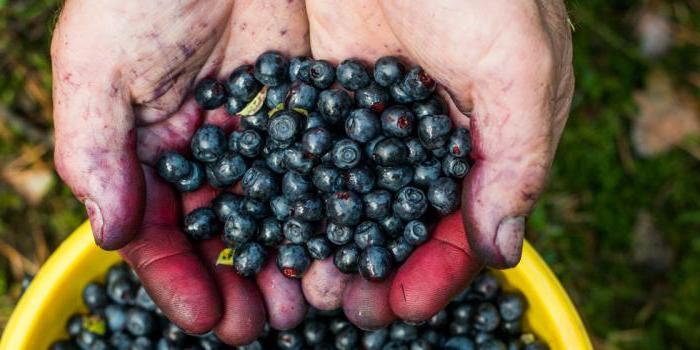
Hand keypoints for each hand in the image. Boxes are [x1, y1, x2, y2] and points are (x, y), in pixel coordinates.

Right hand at [52, 0, 310, 343]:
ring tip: (306, 301)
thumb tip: (110, 233)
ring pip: (275, 209)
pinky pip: (319, 164)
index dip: (177, 278)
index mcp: (150, 147)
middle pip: (222, 231)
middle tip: (260, 325)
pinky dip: (329, 205)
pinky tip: (344, 240)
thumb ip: (93, 148)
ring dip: (288, 258)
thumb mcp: (96, 63)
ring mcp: (261, 129)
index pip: (159, 229)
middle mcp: (208, 148)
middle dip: (238, 282)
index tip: (205, 318)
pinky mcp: (309, 103)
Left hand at [301, 0, 573, 327]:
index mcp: (487, 132)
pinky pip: (309, 147)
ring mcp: (374, 110)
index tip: (404, 306)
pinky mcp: (327, 84)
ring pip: (352, 192)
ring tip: (306, 281)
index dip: (437, 270)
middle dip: (375, 264)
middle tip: (347, 305)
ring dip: (330, 238)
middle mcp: (428, 130)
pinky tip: (274, 221)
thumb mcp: (520, 66)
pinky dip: (293, 187)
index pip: (465, 220)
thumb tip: (503, 249)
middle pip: (401, 216)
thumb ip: (516, 159)